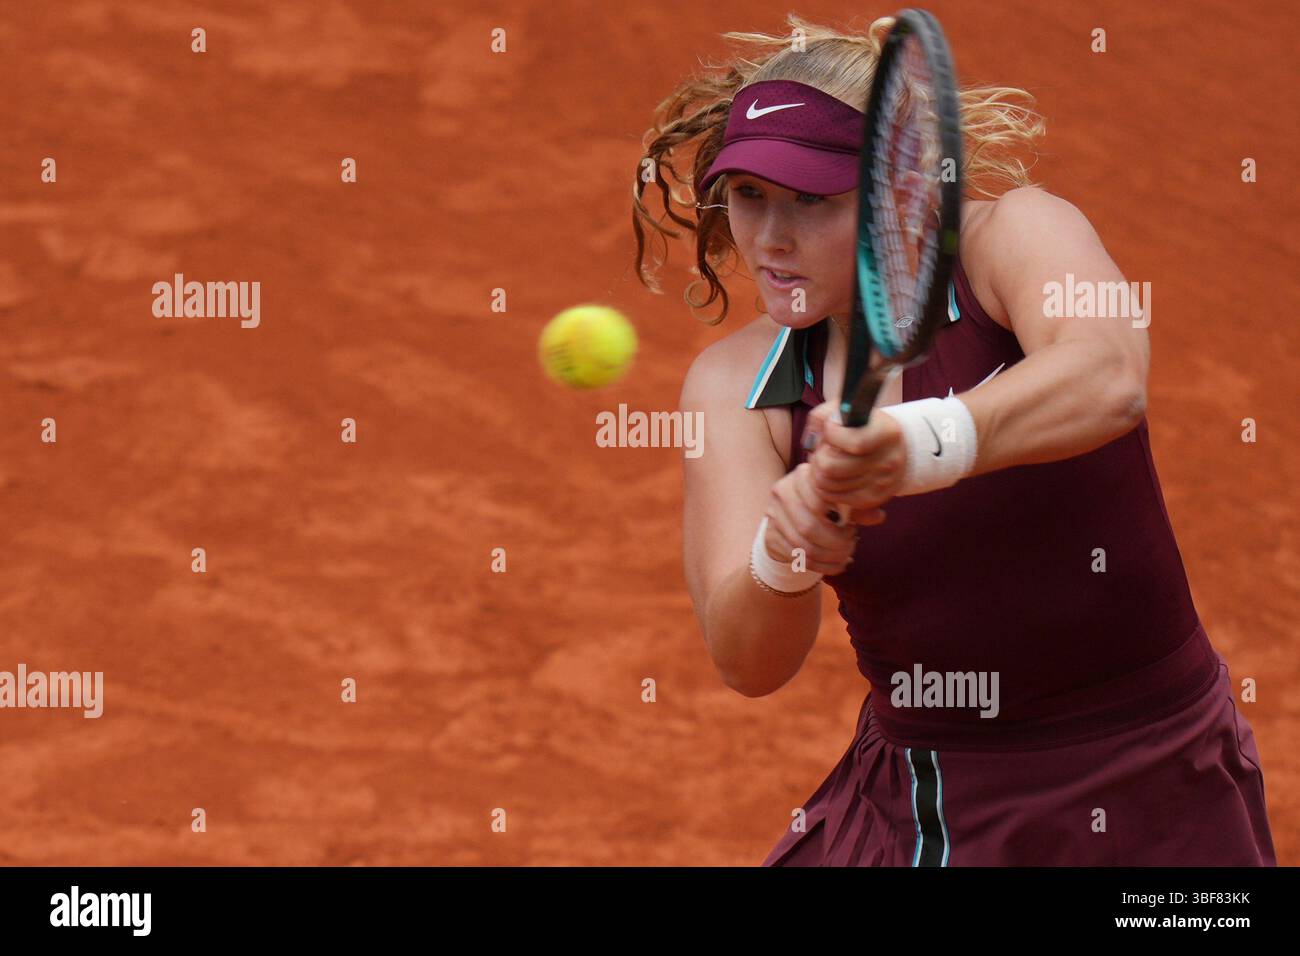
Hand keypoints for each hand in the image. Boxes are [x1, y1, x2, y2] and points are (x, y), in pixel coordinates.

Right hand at [762, 462, 860, 575]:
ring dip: (830, 557)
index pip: (819, 502)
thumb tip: (878, 516)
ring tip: (846, 555)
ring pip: (804, 547)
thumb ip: (859, 507)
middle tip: (851, 544)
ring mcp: (773, 516)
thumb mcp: (844, 501)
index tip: (852, 528)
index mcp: (802, 476)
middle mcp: (783, 492)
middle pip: (809, 528)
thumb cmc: (826, 503)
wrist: (793, 513)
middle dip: (835, 543)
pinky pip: (798, 559)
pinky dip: (822, 566)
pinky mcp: (771, 537)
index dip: (839, 520)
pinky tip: (836, 564)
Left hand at [804, 400, 905, 520]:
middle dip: (818, 456)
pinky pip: (834, 497)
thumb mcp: (847, 409)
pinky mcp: (872, 499)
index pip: (855, 442)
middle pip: (832, 467)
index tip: (830, 428)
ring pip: (828, 484)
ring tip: (825, 461)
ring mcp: (881, 484)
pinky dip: (825, 487)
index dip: (831, 434)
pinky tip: (830, 475)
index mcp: (887, 433)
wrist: (891, 448)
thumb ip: (824, 415)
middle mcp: (888, 461)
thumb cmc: (862, 425)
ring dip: (818, 472)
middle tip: (822, 450)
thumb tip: (811, 440)